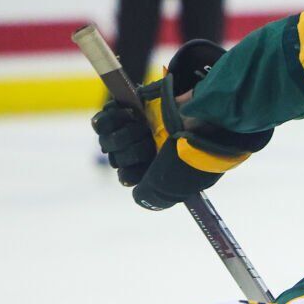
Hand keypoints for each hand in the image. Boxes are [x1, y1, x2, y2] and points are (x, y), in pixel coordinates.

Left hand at [90, 40, 270, 208]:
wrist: (199, 119)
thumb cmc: (189, 158)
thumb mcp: (169, 188)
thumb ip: (150, 196)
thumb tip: (134, 190)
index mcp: (161, 172)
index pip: (127, 177)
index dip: (130, 174)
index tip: (146, 166)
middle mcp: (151, 151)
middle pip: (115, 157)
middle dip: (129, 151)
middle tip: (149, 143)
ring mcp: (141, 129)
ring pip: (107, 139)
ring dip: (121, 134)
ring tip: (141, 127)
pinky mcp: (133, 108)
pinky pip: (104, 118)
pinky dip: (111, 118)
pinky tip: (128, 116)